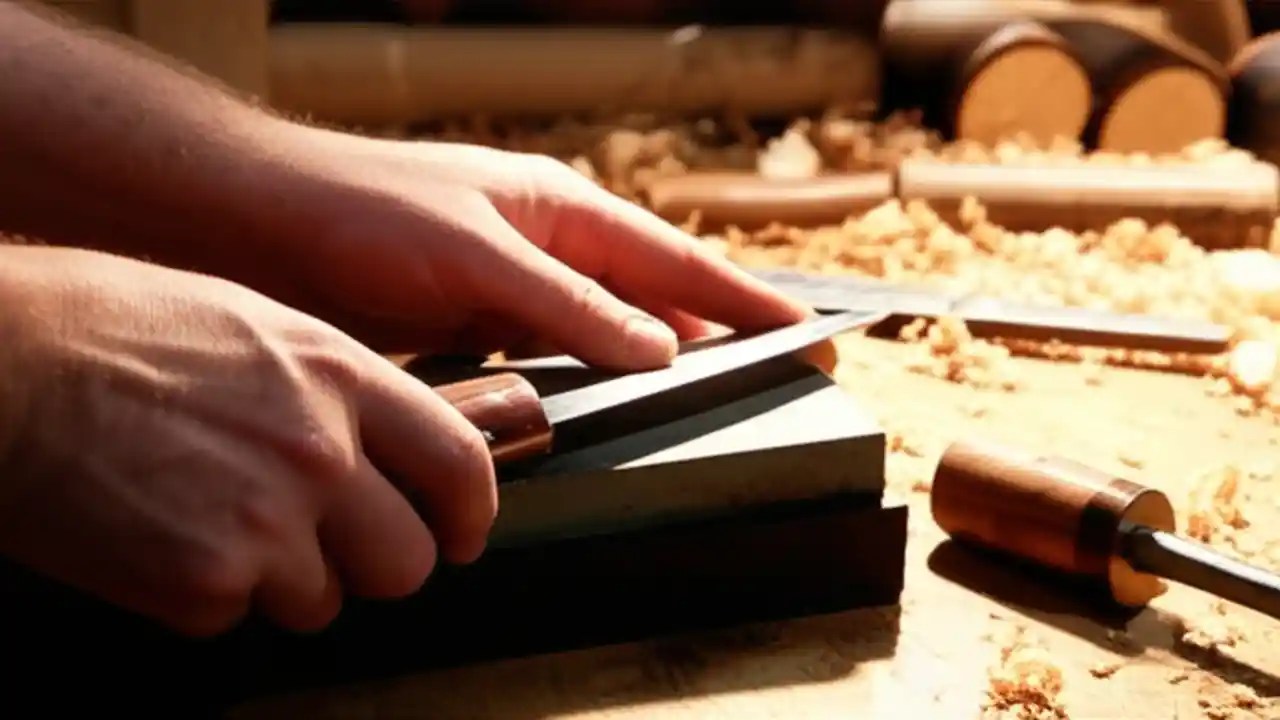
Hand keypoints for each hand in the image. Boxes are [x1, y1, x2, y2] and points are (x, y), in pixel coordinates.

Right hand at [0, 245, 495, 636]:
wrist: (8, 363)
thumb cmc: (114, 329)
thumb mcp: (258, 327)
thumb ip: (338, 389)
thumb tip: (386, 448)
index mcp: (341, 377)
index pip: (459, 462)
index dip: (470, 513)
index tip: (462, 533)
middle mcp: (321, 452)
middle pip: (409, 560)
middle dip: (376, 565)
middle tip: (333, 548)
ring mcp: (265, 521)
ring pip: (324, 602)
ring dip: (284, 582)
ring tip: (217, 521)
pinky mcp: (201, 581)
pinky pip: (235, 617)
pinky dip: (204, 594)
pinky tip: (163, 533)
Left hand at [244, 128, 811, 367]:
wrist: (259, 225)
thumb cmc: (362, 212)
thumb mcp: (477, 255)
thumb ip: (568, 305)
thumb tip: (657, 350)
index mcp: (560, 209)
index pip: (673, 261)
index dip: (742, 299)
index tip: (804, 330)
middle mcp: (545, 247)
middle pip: (652, 296)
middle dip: (715, 332)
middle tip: (780, 372)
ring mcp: (511, 288)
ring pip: (604, 333)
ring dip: (653, 363)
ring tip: (711, 396)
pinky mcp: (474, 327)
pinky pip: (552, 359)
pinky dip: (586, 383)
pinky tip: (601, 410)